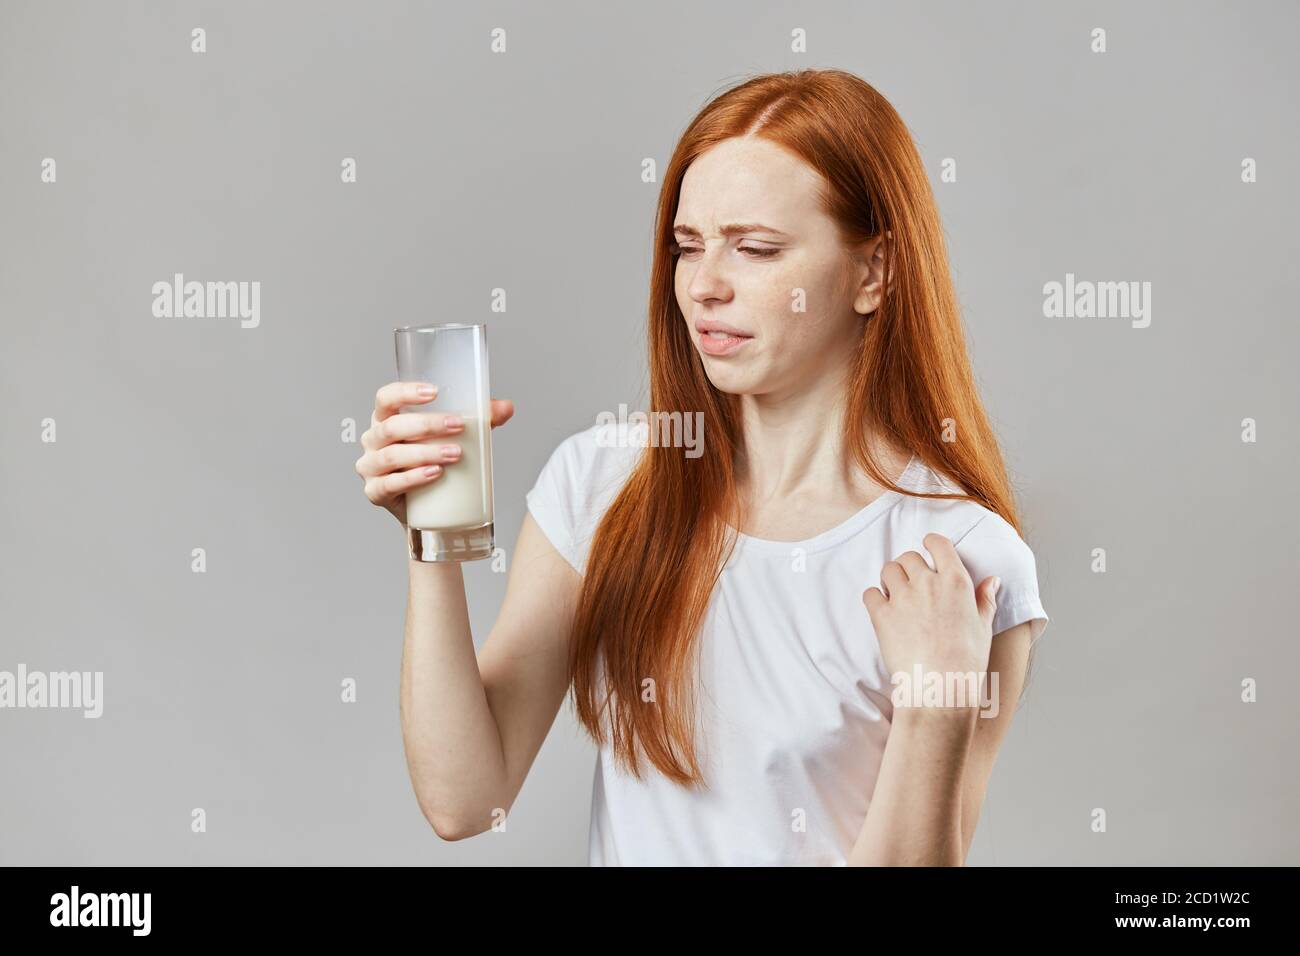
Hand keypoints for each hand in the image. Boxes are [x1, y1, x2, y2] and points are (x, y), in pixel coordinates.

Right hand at [354, 381, 514, 526]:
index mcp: (386, 418)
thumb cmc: (435, 462)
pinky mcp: (375, 492)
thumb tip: (506, 407)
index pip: (386, 397)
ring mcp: (370, 467)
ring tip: (454, 453)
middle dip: (427, 425)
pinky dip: (413, 478)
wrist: (428, 509)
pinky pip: (390, 484)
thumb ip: (480, 420)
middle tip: (458, 426)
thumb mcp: (456, 437)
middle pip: (393, 426)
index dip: (406, 392)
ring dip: (425, 452)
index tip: (435, 392)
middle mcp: (373, 439)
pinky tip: (434, 473)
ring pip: (392, 455)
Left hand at [861, 533, 1000, 681]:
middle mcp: (928, 583)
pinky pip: (870, 593)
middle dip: (909, 567)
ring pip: (888, 569)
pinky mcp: (882, 615)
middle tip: (912, 583)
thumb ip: (985, 599)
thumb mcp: (983, 627)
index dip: (931, 543)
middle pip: (909, 557)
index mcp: (956, 582)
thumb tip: (992, 580)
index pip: (938, 544)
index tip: (928, 546)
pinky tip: (882, 610)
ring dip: (891, 579)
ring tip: (896, 595)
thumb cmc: (967, 661)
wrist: (941, 688)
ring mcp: (903, 598)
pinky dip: (874, 598)